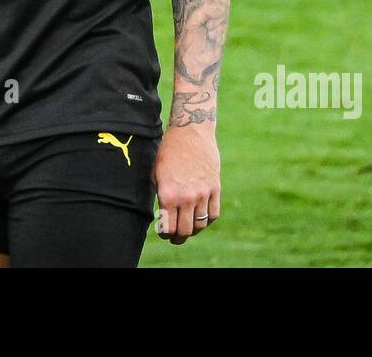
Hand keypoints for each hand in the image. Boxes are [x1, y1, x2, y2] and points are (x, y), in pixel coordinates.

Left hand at [153, 122, 220, 243]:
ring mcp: (203, 194)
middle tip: (176, 237)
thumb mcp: (156, 173)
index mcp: (168, 195)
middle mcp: (186, 198)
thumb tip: (164, 214)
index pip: (168, 228)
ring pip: (200, 225)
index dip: (165, 235)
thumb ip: (161, 196)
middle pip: (185, 231)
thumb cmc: (169, 151)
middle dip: (178, 238)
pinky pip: (213, 214)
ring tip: (188, 228)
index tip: (164, 233)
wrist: (190, 132)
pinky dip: (207, 220)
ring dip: (194, 230)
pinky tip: (201, 217)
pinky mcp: (215, 188)